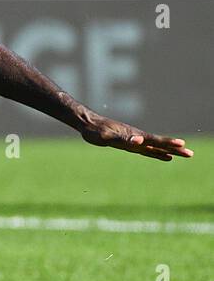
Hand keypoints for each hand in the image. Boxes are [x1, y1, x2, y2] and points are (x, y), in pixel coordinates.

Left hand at [78, 111, 192, 161]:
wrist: (88, 124)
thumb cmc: (95, 131)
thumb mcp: (108, 136)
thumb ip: (123, 139)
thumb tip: (139, 141)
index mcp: (134, 136)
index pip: (154, 141)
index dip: (167, 143)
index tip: (182, 145)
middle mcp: (137, 138)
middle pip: (159, 144)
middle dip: (174, 149)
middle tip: (191, 154)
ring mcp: (134, 140)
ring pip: (155, 147)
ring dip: (169, 151)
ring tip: (184, 154)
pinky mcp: (129, 143)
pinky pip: (147, 150)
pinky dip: (157, 153)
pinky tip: (165, 157)